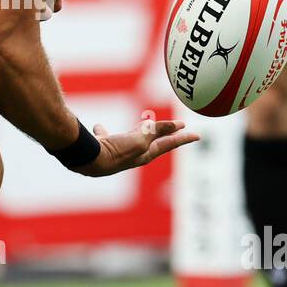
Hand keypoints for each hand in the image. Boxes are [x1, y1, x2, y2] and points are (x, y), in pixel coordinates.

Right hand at [73, 118, 198, 176]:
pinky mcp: (102, 147)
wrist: (88, 161)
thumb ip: (155, 130)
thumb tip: (172, 125)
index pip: (169, 143)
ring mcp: (118, 150)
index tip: (197, 135)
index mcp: (145, 153)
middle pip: (155, 141)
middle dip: (166, 135)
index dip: (183, 138)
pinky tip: (99, 127)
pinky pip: (107, 136)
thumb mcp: (140, 140)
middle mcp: (133, 153)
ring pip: (131, 138)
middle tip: (178, 129)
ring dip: (138, 131)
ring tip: (142, 124)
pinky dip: (106, 131)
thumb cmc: (115, 152)